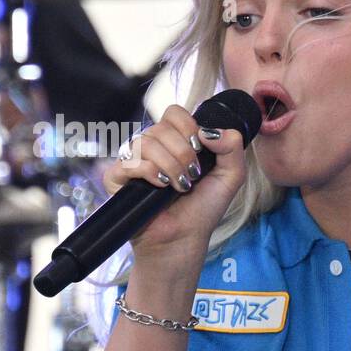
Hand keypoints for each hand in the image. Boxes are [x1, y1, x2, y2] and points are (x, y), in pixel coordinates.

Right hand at [98, 104, 248, 261]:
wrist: (185, 238)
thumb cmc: (204, 208)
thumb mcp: (231, 176)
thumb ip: (232, 147)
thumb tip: (209, 131)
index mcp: (175, 141)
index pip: (173, 113)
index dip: (187, 126)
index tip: (200, 148)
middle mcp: (152, 148)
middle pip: (160, 127)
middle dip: (183, 153)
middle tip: (192, 176)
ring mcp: (133, 162)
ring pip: (144, 142)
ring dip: (169, 165)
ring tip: (179, 186)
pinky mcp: (117, 180)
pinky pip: (127, 162)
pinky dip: (147, 173)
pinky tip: (160, 187)